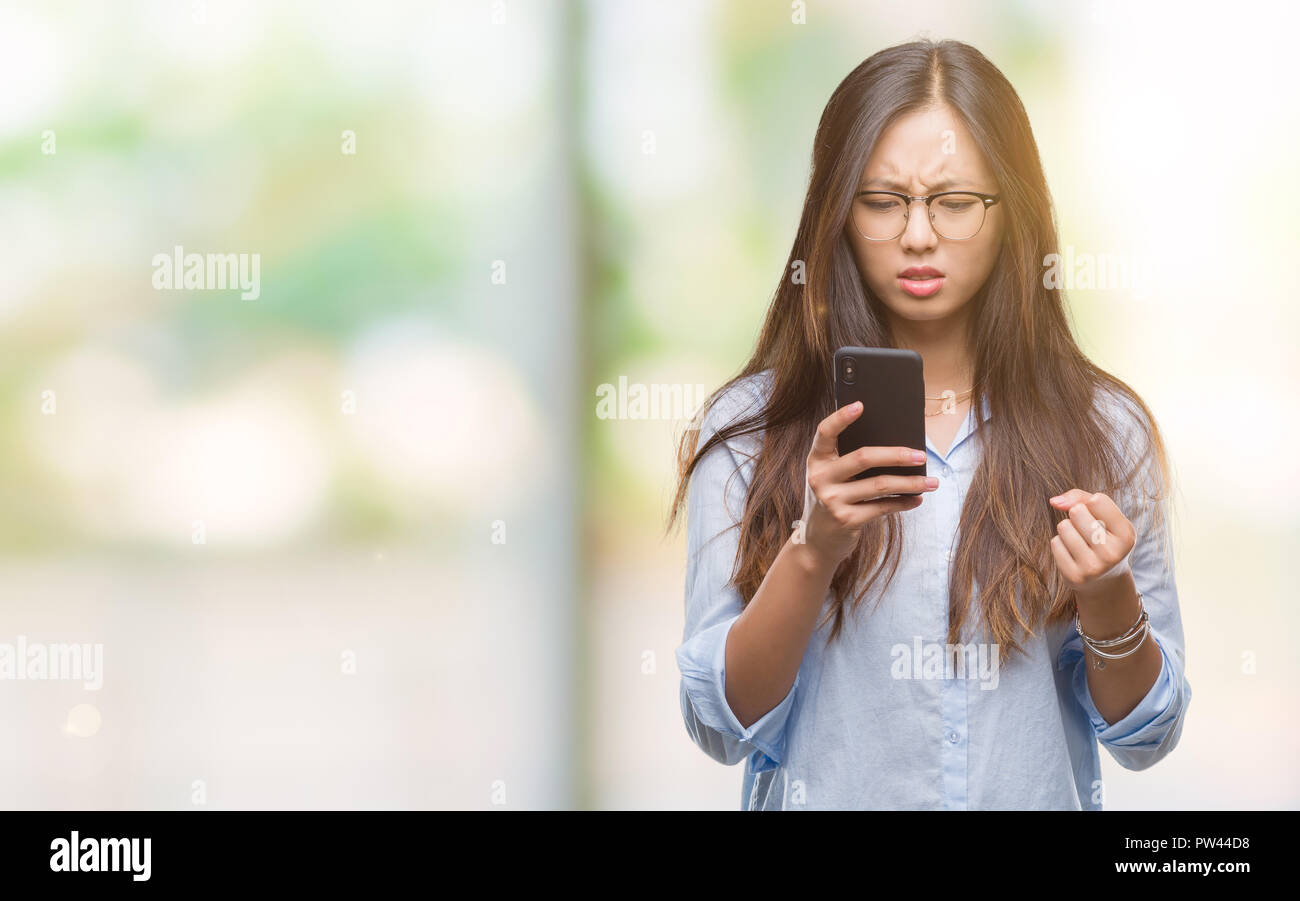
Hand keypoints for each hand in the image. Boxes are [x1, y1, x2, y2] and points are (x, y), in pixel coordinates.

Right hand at [794, 400, 938, 567]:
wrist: (817, 541)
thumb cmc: (832, 499)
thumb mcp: (831, 477)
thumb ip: (849, 460)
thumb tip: (897, 446)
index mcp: (816, 460)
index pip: (824, 432)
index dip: (841, 417)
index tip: (861, 405)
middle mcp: (820, 478)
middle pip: (863, 457)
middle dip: (897, 455)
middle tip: (921, 454)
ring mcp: (831, 500)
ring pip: (879, 484)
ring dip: (910, 482)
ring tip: (932, 482)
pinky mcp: (846, 520)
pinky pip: (882, 507)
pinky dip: (903, 502)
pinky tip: (917, 499)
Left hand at [1048, 489, 1135, 598]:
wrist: (1105, 579)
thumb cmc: (1104, 536)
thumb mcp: (1105, 516)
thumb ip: (1081, 498)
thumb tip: (1054, 501)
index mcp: (1126, 535)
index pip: (1097, 500)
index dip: (1091, 503)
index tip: (1099, 516)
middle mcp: (1112, 553)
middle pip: (1077, 512)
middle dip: (1077, 515)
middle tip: (1088, 530)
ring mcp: (1093, 567)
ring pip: (1063, 526)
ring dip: (1067, 529)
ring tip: (1081, 541)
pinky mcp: (1074, 577)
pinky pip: (1055, 544)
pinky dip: (1061, 544)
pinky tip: (1074, 553)